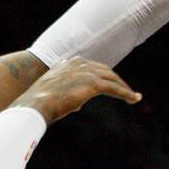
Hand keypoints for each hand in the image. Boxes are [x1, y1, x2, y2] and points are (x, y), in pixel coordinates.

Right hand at [18, 57, 141, 123]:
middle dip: (116, 80)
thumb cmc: (38, 104)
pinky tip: (134, 99)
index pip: (91, 67)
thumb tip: (78, 104)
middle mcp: (78, 63)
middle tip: (126, 91)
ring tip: (133, 97)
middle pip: (104, 70)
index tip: (109, 82)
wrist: (34, 105)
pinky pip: (114, 89)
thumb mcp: (52, 95)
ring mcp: (85, 71)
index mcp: (67, 63)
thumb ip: (67, 95)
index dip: (102, 75)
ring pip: (112, 79)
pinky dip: (126, 94)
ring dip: (124, 88)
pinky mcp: (92, 83)